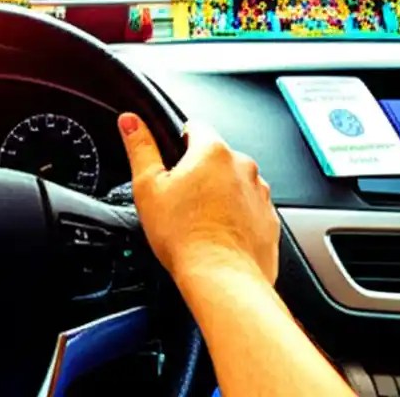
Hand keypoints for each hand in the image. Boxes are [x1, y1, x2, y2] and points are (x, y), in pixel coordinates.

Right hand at [118, 113, 278, 284]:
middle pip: (215, 158)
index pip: (194, 127)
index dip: (177, 141)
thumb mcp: (148, 187)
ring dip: (218, 195)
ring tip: (198, 222)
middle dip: (198, 173)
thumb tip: (130, 121)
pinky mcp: (269, 218)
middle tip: (179, 201)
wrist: (222, 278)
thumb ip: (140, 148)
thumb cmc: (186, 237)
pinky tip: (217, 235)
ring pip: (233, 183)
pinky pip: (248, 208)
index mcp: (212, 151)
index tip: (170, 163)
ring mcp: (260, 192)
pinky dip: (235, 217)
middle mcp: (243, 166)